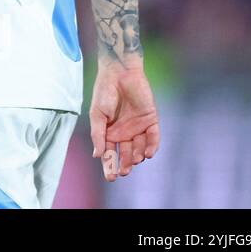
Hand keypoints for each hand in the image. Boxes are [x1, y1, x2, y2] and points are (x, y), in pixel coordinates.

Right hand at [90, 62, 160, 181]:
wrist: (119, 73)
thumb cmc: (104, 92)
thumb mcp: (97, 115)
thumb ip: (98, 135)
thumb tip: (97, 155)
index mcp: (109, 132)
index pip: (110, 153)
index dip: (110, 165)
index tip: (110, 177)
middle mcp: (124, 132)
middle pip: (126, 154)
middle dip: (125, 165)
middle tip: (124, 172)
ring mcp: (138, 127)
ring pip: (140, 148)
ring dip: (137, 157)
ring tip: (134, 160)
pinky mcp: (151, 120)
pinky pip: (153, 137)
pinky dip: (151, 146)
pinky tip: (148, 154)